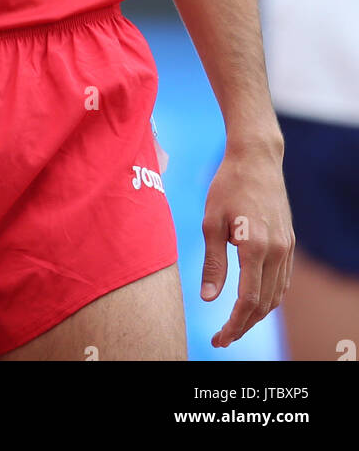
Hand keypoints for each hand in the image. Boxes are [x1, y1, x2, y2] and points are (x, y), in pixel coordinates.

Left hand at [200, 143, 293, 347]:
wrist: (257, 158)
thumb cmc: (227, 185)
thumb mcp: (211, 221)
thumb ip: (212, 263)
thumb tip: (208, 299)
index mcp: (255, 246)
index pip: (248, 299)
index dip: (234, 324)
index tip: (219, 338)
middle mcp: (276, 250)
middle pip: (264, 304)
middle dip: (244, 326)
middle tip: (223, 338)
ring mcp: (286, 247)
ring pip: (276, 295)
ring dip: (257, 314)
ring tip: (235, 324)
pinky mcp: (289, 242)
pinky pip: (282, 280)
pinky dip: (269, 297)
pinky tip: (253, 301)